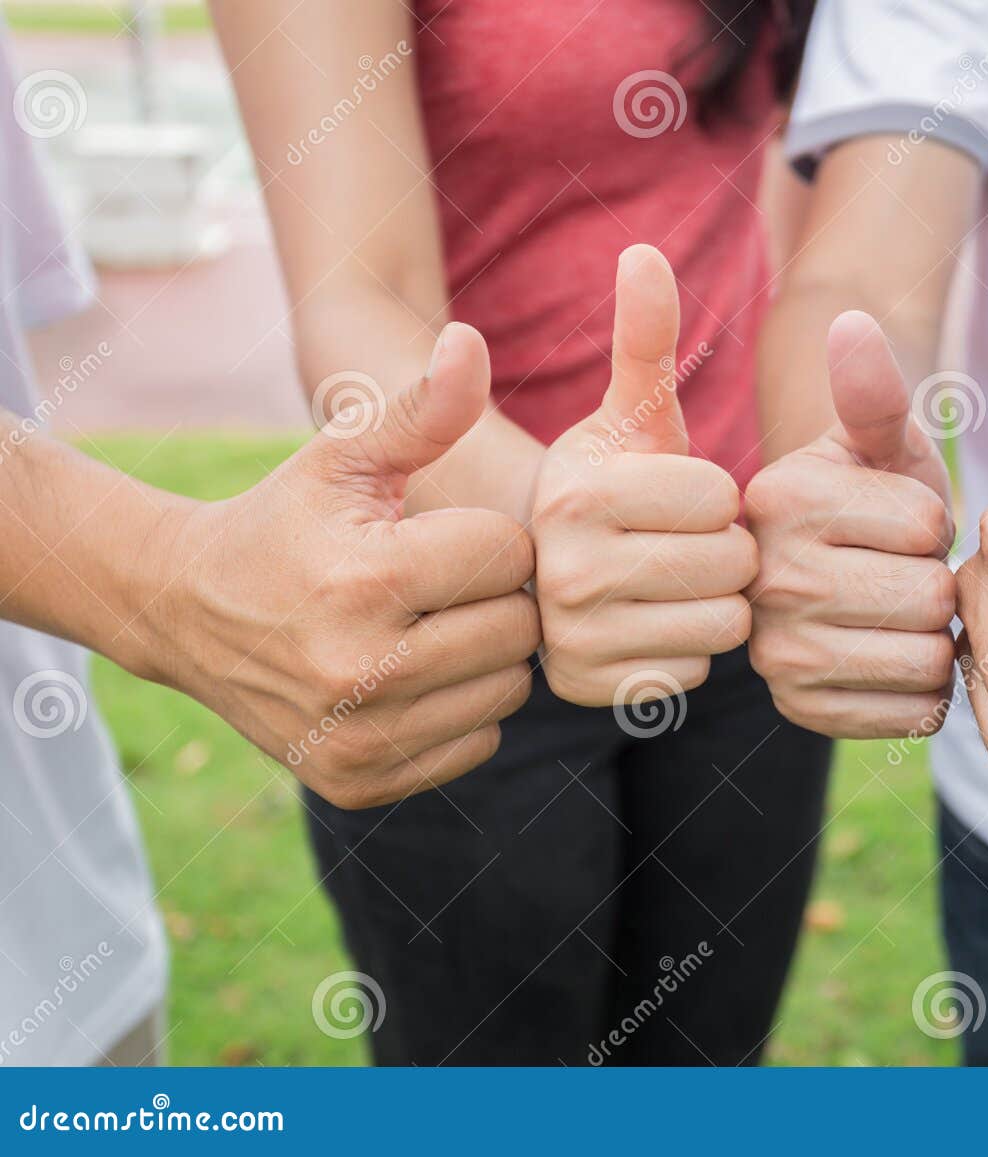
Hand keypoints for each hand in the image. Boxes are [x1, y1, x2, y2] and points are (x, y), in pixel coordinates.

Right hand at [148, 323, 540, 808]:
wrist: (187, 613)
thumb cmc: (286, 521)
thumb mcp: (343, 455)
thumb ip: (422, 408)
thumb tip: (474, 342)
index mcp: (368, 580)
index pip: (508, 557)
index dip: (483, 540)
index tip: (435, 538)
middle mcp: (363, 671)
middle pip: (517, 630)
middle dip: (491, 599)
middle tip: (437, 585)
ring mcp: (360, 737)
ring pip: (507, 692)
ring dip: (484, 657)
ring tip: (425, 627)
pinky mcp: (360, 781)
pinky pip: (478, 745)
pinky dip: (461, 711)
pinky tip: (411, 678)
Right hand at [530, 246, 755, 706]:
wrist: (545, 575)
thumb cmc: (606, 486)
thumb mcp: (626, 415)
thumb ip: (645, 339)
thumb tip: (645, 251)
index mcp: (576, 492)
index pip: (721, 500)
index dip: (716, 496)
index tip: (674, 496)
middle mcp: (564, 571)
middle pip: (730, 566)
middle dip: (722, 552)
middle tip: (677, 543)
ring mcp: (573, 642)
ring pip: (723, 626)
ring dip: (713, 603)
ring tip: (669, 583)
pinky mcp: (594, 694)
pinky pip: (695, 672)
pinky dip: (686, 649)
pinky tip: (652, 625)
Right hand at [746, 312, 956, 737]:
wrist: (834, 577)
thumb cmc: (869, 498)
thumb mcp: (878, 440)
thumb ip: (873, 389)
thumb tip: (853, 321)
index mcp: (778, 500)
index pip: (923, 525)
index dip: (934, 523)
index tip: (898, 521)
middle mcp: (765, 580)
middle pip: (926, 598)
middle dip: (938, 583)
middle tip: (904, 573)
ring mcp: (776, 657)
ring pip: (924, 659)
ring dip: (935, 640)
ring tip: (903, 613)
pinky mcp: (801, 713)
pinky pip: (913, 713)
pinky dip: (926, 692)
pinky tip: (898, 657)